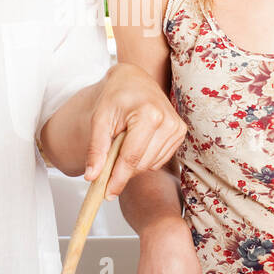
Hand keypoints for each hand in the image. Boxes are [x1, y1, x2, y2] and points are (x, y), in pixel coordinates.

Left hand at [84, 63, 186, 198]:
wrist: (134, 79)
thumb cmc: (116, 96)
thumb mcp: (99, 119)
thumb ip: (96, 148)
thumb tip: (93, 176)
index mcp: (149, 115)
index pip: (131, 158)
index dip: (118, 178)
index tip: (106, 193)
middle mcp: (168, 121)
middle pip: (141, 164)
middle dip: (122, 169)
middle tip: (107, 160)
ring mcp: (177, 128)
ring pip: (150, 165)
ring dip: (133, 163)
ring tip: (123, 142)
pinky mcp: (180, 133)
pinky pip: (158, 159)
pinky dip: (144, 158)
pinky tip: (137, 142)